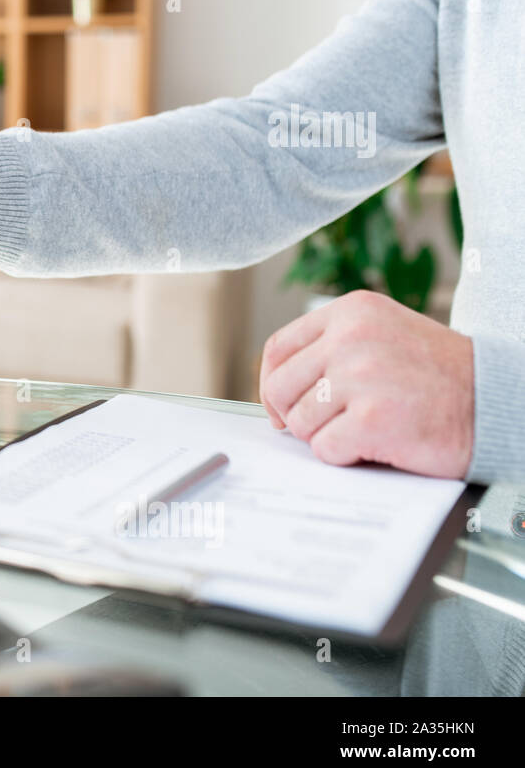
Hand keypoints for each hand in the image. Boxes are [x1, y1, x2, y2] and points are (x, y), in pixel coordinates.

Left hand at [258, 290, 472, 477]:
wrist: (498, 401)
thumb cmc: (440, 375)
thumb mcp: (384, 335)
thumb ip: (333, 347)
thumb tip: (278, 387)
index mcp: (352, 312)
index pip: (279, 347)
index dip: (270, 382)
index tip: (279, 404)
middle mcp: (351, 338)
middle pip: (280, 387)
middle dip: (293, 415)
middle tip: (322, 425)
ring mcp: (361, 378)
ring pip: (301, 422)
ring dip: (326, 435)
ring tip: (365, 428)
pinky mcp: (372, 419)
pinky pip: (325, 448)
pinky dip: (345, 455)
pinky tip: (376, 443)